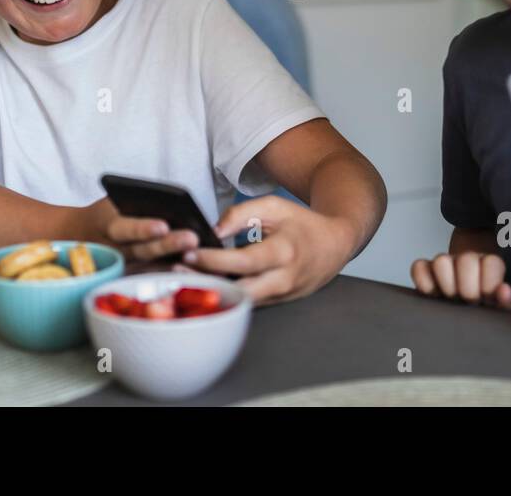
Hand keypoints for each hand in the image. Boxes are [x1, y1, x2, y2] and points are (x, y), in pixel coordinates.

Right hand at [79, 196, 200, 264]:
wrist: (84, 234)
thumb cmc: (109, 212)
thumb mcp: (115, 201)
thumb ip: (137, 203)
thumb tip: (173, 204)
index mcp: (108, 227)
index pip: (124, 229)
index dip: (143, 229)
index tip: (163, 225)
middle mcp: (116, 251)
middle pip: (143, 251)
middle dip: (168, 245)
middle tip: (192, 238)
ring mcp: (126, 267)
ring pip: (152, 267)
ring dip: (176, 260)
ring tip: (198, 252)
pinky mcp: (134, 276)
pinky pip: (156, 275)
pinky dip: (175, 270)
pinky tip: (196, 265)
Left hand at [172, 196, 355, 304]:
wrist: (335, 246)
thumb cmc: (302, 224)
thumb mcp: (274, 206)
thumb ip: (241, 213)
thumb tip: (213, 230)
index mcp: (284, 252)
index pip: (244, 261)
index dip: (214, 260)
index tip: (188, 254)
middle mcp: (283, 279)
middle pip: (239, 291)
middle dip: (206, 285)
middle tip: (175, 273)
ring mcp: (280, 296)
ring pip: (240, 302)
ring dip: (210, 293)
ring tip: (180, 279)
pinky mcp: (275, 304)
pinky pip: (245, 303)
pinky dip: (223, 295)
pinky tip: (201, 285)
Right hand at [411, 251, 510, 308]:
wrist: (470, 299)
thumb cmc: (488, 303)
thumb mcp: (504, 304)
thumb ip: (508, 299)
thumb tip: (503, 291)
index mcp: (490, 264)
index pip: (492, 262)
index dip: (489, 284)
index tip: (487, 299)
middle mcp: (468, 259)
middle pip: (466, 260)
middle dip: (468, 288)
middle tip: (470, 302)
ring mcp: (446, 262)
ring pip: (441, 261)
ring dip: (447, 285)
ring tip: (453, 299)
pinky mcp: (425, 268)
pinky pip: (419, 267)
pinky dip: (424, 282)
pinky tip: (434, 295)